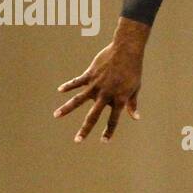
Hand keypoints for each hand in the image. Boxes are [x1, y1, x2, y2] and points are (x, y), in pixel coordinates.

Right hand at [53, 26, 144, 141]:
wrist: (126, 50)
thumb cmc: (133, 70)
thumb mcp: (135, 88)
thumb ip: (132, 104)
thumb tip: (135, 118)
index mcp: (118, 99)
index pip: (113, 120)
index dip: (108, 132)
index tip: (103, 141)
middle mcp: (105, 94)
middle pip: (93, 116)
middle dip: (85, 129)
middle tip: (77, 141)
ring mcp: (96, 84)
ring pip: (78, 100)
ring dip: (66, 108)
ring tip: (56, 115)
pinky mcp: (90, 74)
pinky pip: (77, 82)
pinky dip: (68, 85)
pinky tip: (60, 90)